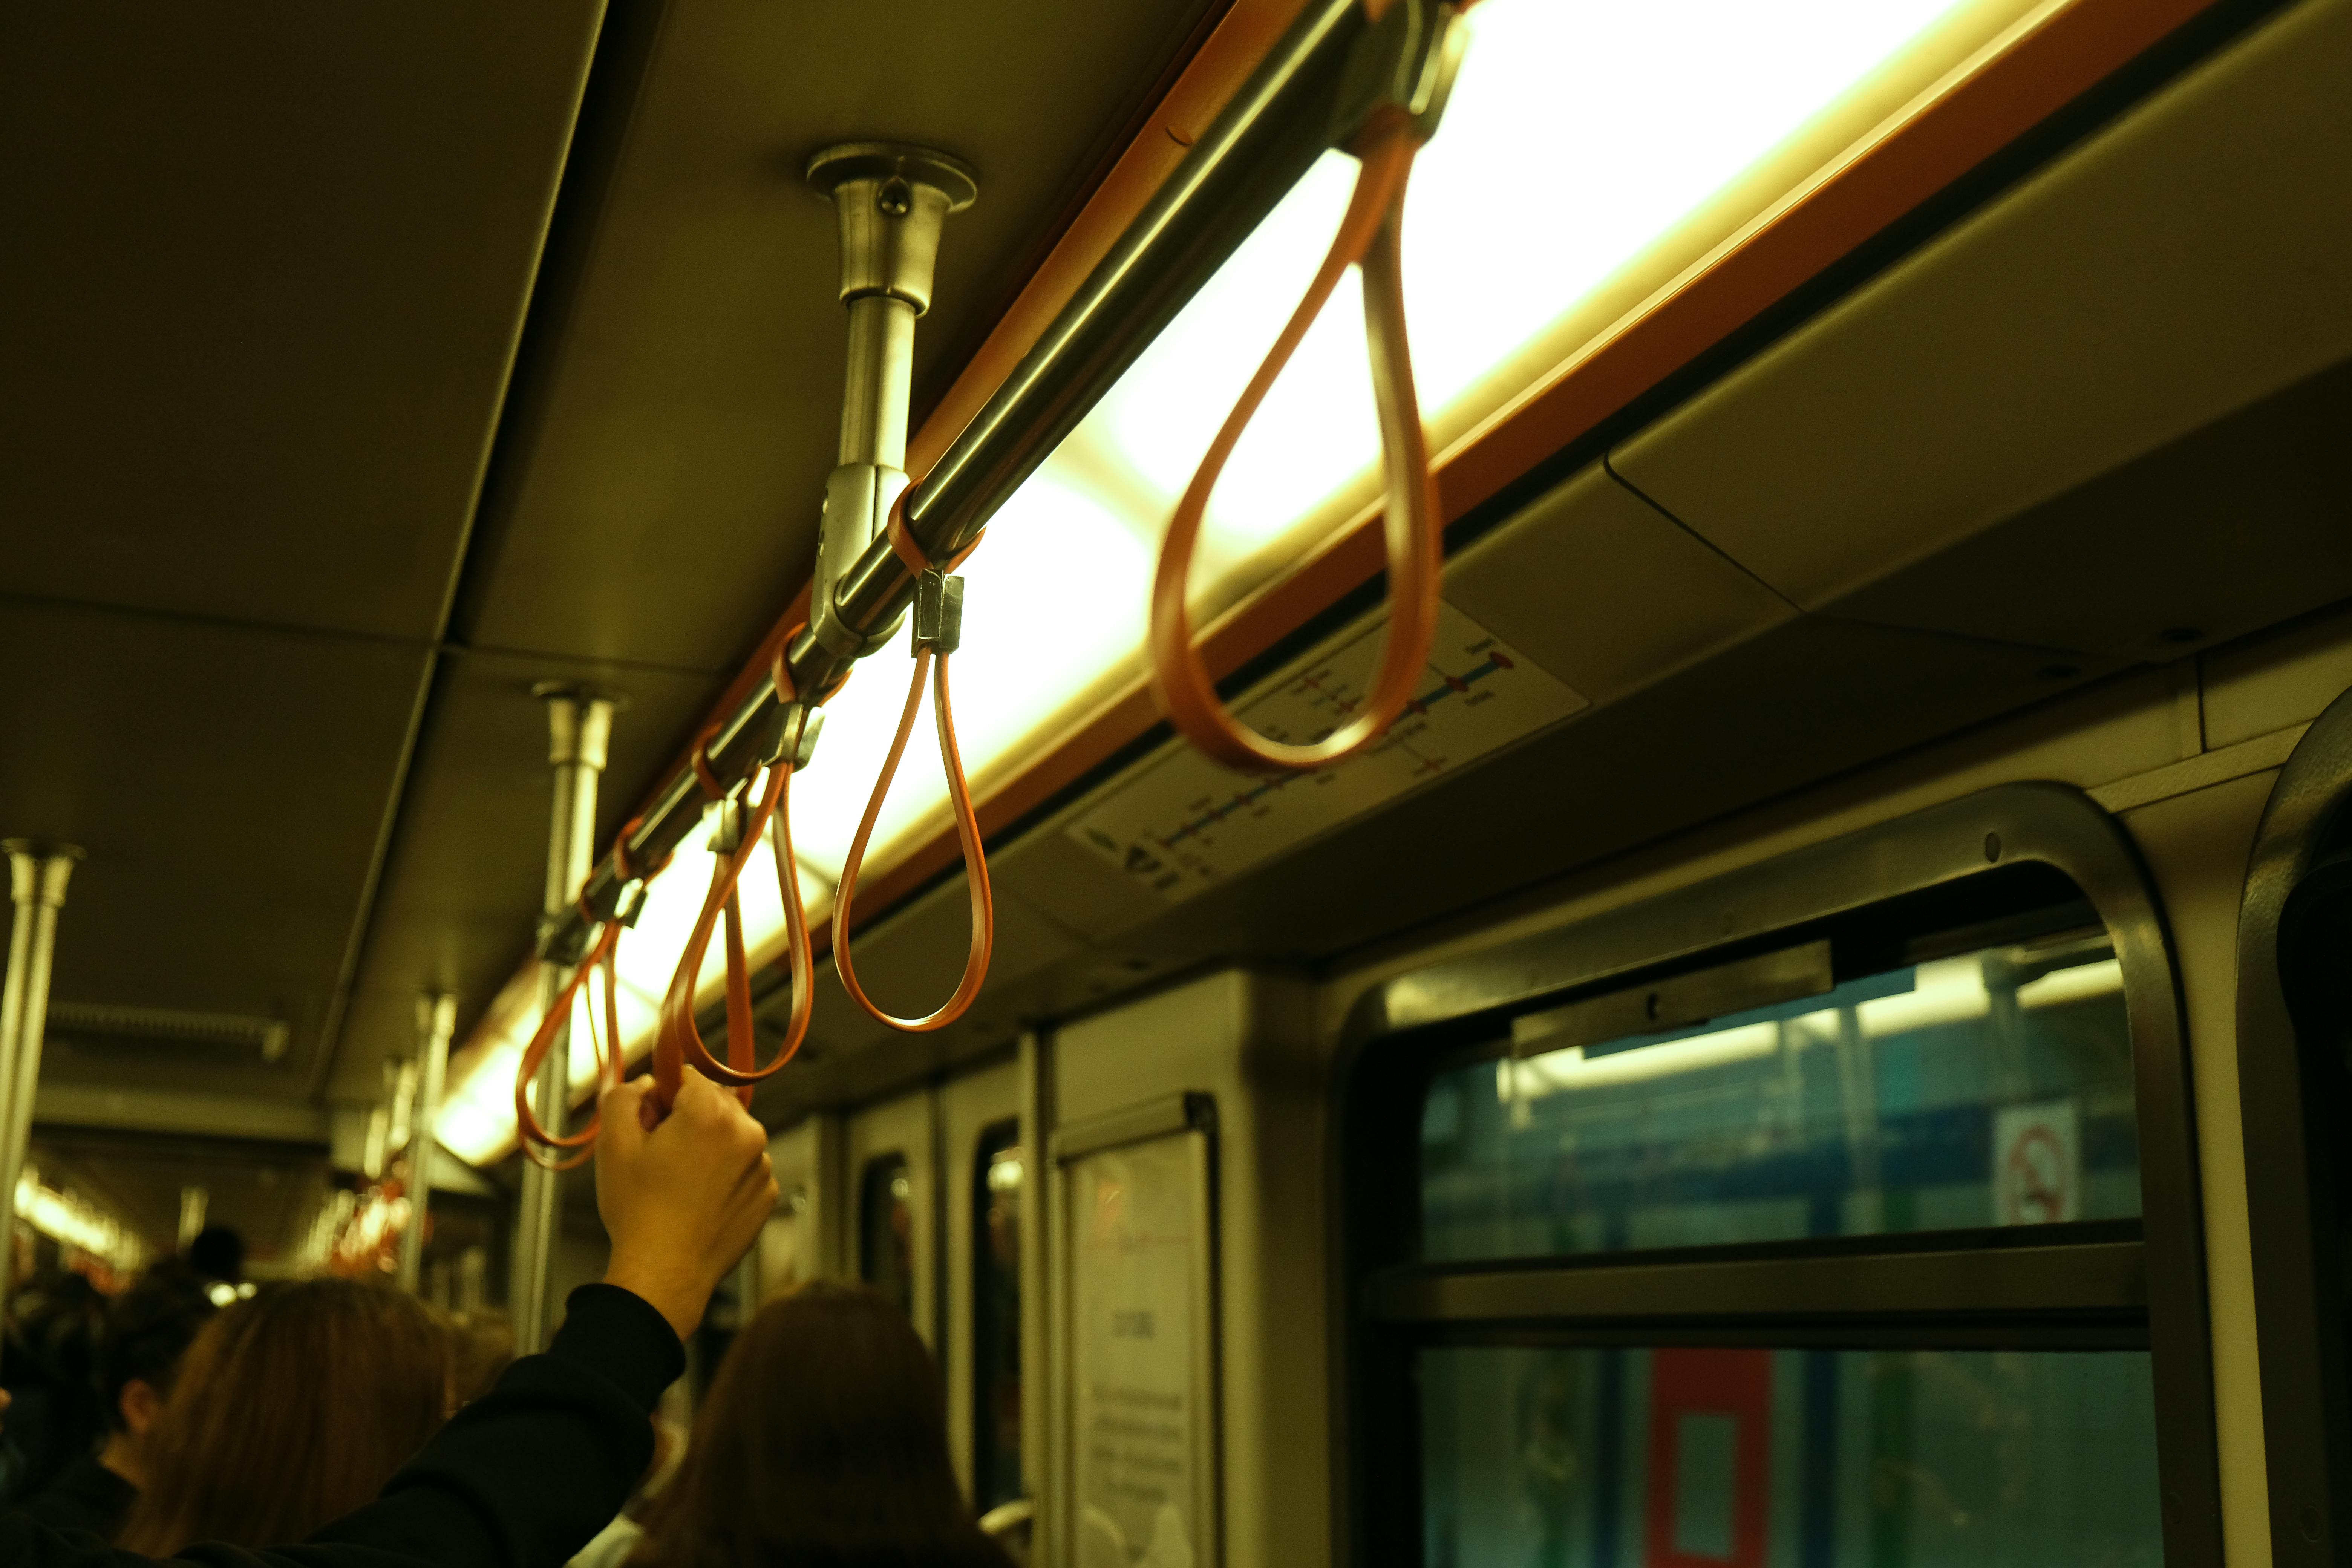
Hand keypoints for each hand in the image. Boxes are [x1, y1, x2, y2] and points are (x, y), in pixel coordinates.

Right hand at [596, 1071, 774, 1340]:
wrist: (663, 1273)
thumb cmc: (638, 1210)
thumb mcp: (613, 1142)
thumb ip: (626, 1095)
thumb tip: (648, 1084)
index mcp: (712, 1112)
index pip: (689, 1077)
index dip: (663, 1096)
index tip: (650, 1122)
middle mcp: (748, 1133)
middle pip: (714, 1104)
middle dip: (688, 1119)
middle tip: (660, 1155)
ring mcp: (762, 1166)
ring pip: (730, 1137)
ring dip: (708, 1147)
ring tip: (678, 1184)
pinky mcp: (767, 1195)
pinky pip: (744, 1169)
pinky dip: (724, 1177)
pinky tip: (698, 1201)